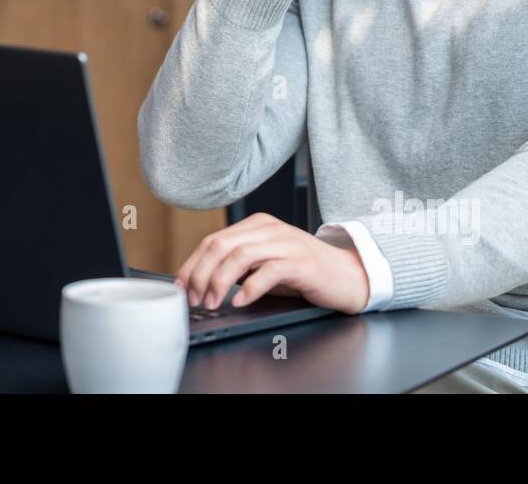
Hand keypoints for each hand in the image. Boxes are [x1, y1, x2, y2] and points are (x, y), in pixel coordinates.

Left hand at [172, 212, 369, 315]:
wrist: (347, 275)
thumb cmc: (303, 272)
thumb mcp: (265, 264)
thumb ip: (238, 266)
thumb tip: (201, 281)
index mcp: (256, 225)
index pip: (212, 240)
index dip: (191, 264)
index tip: (180, 286)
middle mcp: (268, 229)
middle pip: (220, 246)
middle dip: (200, 274)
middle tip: (194, 298)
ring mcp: (285, 243)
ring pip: (239, 256)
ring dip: (219, 282)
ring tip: (212, 302)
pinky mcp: (301, 262)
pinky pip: (268, 271)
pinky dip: (250, 289)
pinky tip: (240, 302)